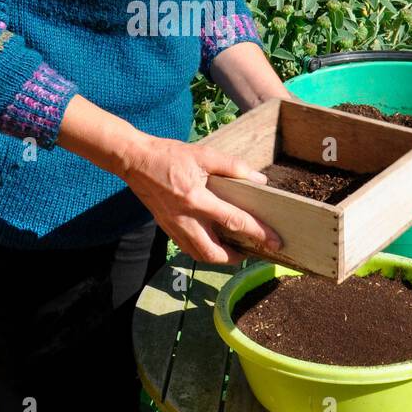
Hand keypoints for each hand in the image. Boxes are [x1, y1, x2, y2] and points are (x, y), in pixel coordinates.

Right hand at [120, 134, 283, 265]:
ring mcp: (173, 226)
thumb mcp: (204, 154)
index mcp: (196, 199)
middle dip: (236, 257)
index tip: (275, 242)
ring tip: (234, 249)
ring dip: (219, 257)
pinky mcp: (166, 228)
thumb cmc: (169, 155)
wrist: (135, 161)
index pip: (234, 222)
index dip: (258, 233)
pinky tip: (212, 241)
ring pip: (199, 255)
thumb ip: (233, 167)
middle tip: (251, 251)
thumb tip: (259, 180)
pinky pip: (187, 248)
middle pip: (215, 252)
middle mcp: (185, 218)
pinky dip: (203, 250)